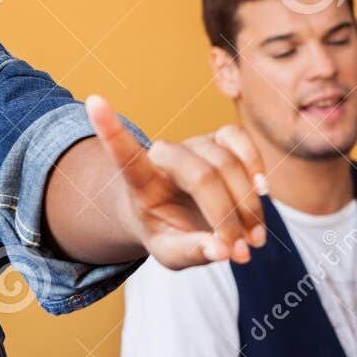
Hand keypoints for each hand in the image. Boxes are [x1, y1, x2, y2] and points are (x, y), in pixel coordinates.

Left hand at [86, 96, 267, 268]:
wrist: (178, 214)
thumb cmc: (167, 231)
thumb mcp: (170, 253)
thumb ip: (191, 252)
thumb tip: (223, 250)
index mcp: (140, 182)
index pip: (123, 155)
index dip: (110, 130)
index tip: (93, 102)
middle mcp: (165, 155)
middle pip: (201, 175)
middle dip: (226, 216)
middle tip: (239, 252)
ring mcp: (193, 143)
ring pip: (227, 163)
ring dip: (247, 206)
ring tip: (254, 241)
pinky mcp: (219, 139)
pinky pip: (241, 141)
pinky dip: (256, 166)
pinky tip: (263, 192)